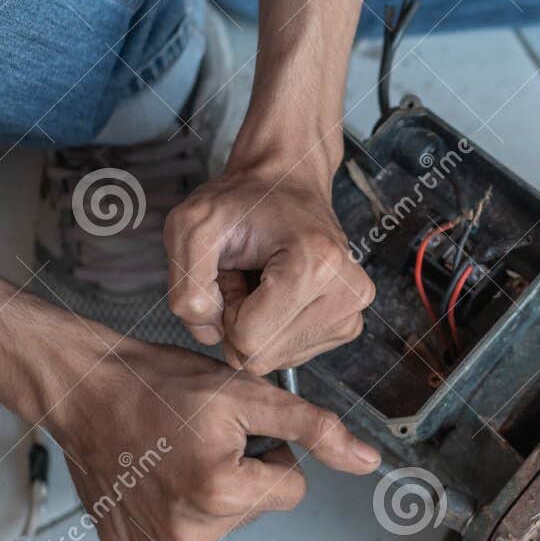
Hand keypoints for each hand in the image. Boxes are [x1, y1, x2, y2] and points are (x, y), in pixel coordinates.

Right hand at [46, 336, 380, 540]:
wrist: (81, 387)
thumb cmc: (163, 383)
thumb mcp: (248, 394)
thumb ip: (314, 429)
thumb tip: (368, 462)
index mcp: (221, 495)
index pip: (292, 489)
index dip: (271, 452)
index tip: (234, 429)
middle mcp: (186, 534)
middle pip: (256, 509)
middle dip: (242, 473)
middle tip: (202, 437)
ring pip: (221, 522)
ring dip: (210, 490)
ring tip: (175, 451)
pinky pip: (177, 529)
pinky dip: (171, 502)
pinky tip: (152, 470)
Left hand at [165, 167, 374, 374]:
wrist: (285, 181)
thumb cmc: (243, 201)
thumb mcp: (192, 225)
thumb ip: (187, 286)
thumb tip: (211, 333)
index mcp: (316, 264)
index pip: (249, 340)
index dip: (225, 311)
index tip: (233, 271)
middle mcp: (346, 291)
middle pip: (265, 356)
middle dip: (241, 321)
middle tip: (245, 276)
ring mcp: (352, 310)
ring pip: (278, 359)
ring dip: (257, 324)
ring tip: (261, 279)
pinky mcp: (349, 322)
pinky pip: (293, 354)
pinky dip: (275, 328)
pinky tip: (278, 292)